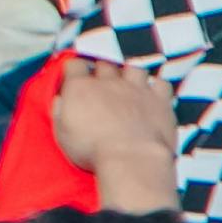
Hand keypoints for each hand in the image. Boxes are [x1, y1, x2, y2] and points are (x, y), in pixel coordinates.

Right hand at [43, 57, 178, 201]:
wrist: (131, 158)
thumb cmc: (93, 151)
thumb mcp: (62, 133)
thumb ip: (60, 111)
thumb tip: (60, 101)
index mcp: (81, 88)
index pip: (74, 65)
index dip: (74, 70)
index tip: (74, 77)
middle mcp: (109, 82)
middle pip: (104, 65)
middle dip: (101, 72)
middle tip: (101, 85)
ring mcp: (136, 89)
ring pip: (133, 69)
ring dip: (129, 75)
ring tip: (128, 87)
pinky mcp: (160, 100)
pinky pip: (161, 83)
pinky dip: (157, 87)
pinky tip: (153, 95)